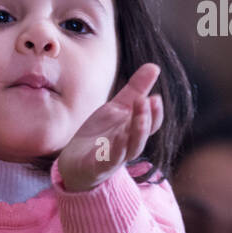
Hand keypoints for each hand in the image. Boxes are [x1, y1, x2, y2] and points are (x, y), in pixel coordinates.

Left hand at [57, 63, 163, 191]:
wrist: (75, 162)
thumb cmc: (100, 134)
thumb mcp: (117, 108)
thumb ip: (136, 89)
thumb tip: (155, 66)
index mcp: (133, 129)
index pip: (151, 122)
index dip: (155, 111)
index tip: (156, 96)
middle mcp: (128, 144)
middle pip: (143, 132)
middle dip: (147, 117)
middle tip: (148, 100)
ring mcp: (115, 156)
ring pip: (132, 147)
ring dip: (137, 133)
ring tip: (139, 117)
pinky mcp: (99, 166)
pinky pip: (111, 159)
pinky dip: (116, 150)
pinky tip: (118, 138)